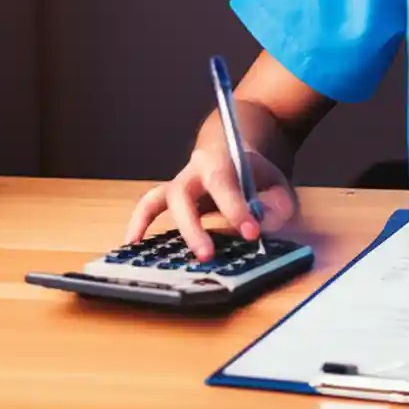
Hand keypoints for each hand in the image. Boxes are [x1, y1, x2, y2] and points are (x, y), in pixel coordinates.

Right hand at [124, 147, 297, 260]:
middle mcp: (194, 170)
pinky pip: (148, 206)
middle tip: (207, 255)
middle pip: (183, 195)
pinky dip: (137, 222)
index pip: (226, 185)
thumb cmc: (257, 175)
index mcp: (223, 161)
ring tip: (139, 246)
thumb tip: (260, 226)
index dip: (236, 210)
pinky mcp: (170, 196)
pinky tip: (132, 243)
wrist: (236, 152)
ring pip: (158, 198)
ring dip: (148, 221)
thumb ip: (275, 206)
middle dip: (193, 227)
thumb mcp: (277, 185)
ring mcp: (180, 183)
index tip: (251, 234)